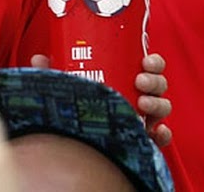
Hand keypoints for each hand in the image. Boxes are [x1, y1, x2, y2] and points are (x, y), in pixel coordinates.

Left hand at [26, 51, 172, 145]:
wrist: (79, 144)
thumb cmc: (81, 108)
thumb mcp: (71, 87)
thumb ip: (57, 72)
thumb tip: (39, 59)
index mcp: (129, 79)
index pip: (151, 66)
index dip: (154, 61)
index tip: (145, 60)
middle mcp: (141, 97)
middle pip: (159, 84)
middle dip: (154, 80)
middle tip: (139, 80)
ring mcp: (146, 118)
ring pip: (164, 107)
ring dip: (157, 103)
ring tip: (141, 103)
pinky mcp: (146, 139)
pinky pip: (163, 136)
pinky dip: (163, 133)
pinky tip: (155, 131)